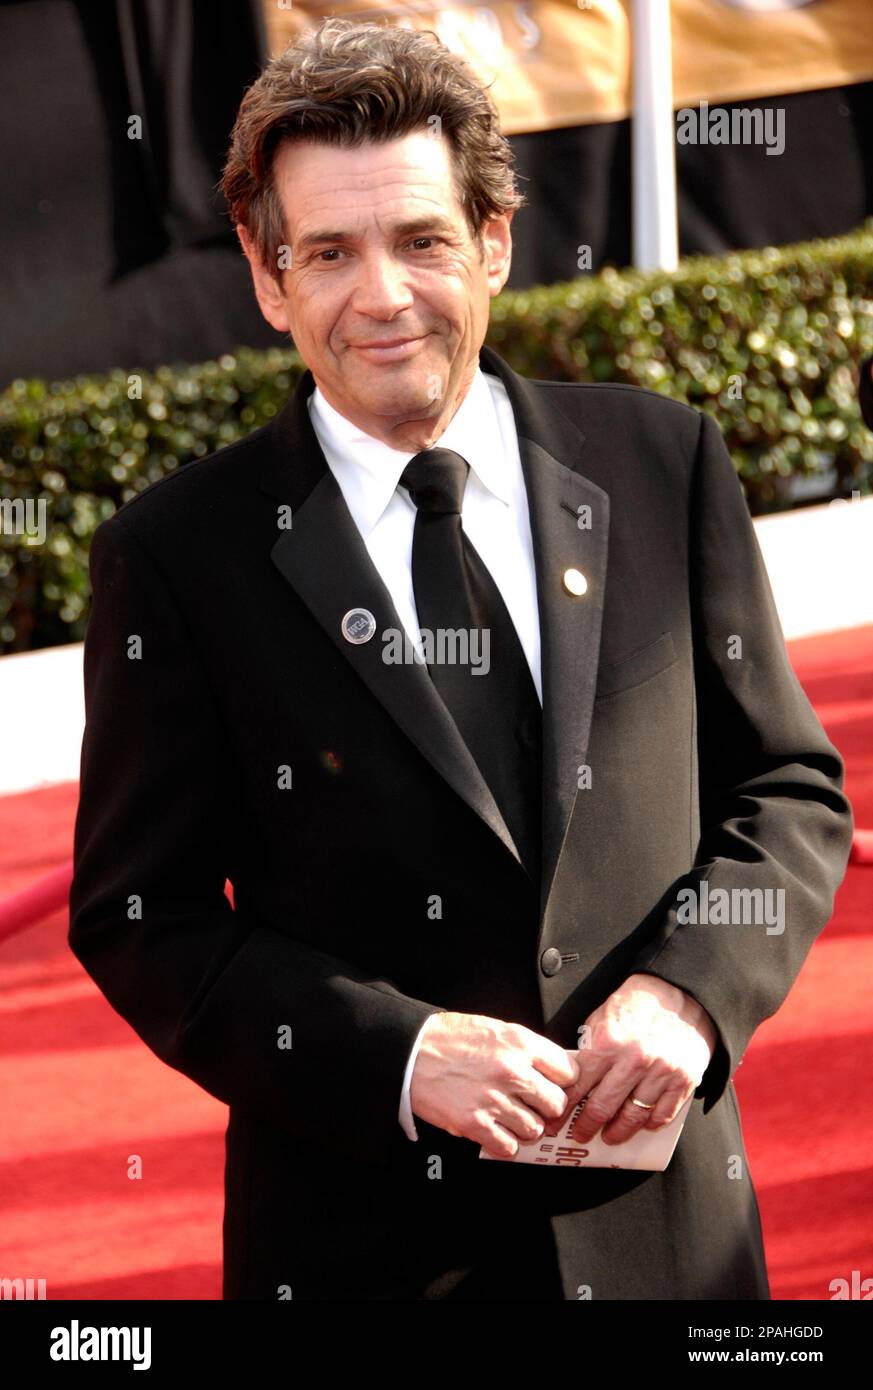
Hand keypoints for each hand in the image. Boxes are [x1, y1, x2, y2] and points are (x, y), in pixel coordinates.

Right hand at [409, 1011, 578, 1158]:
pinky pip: (508, 1147)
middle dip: (547, 1108)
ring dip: (526, 1127)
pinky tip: (496, 1130)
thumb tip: (553, 1068)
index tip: (557, 1086)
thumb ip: (526, 1049)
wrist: (411, 1051)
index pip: (567, 1072)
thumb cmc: (449, 1039)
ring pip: (535, 1129)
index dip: (564, 1082)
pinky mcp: (474, 1124)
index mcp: (520, 1044)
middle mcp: (511, 1072)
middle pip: (556, 1104)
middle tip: (535, 1105)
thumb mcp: (495, 1030)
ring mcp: (494, 1100)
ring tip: (511, 1117)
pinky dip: (505, 1143)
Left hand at [562, 974, 717, 1145]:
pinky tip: (641, 1126)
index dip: (564, 1109)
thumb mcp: (603, 1017)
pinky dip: (650, 1124)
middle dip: (587, 1126)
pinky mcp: (684, 1080)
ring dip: (618, 1132)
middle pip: (603, 1107)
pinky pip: (663, 1114)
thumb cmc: (639, 1003)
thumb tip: (574, 1079)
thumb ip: (590, 1048)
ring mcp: (661, 1072)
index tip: (555, 1122)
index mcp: (608, 1042)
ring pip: (633, 1116)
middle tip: (580, 1134)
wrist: (682, 992)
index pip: (578, 1085)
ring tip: (609, 1137)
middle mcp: (634, 1060)